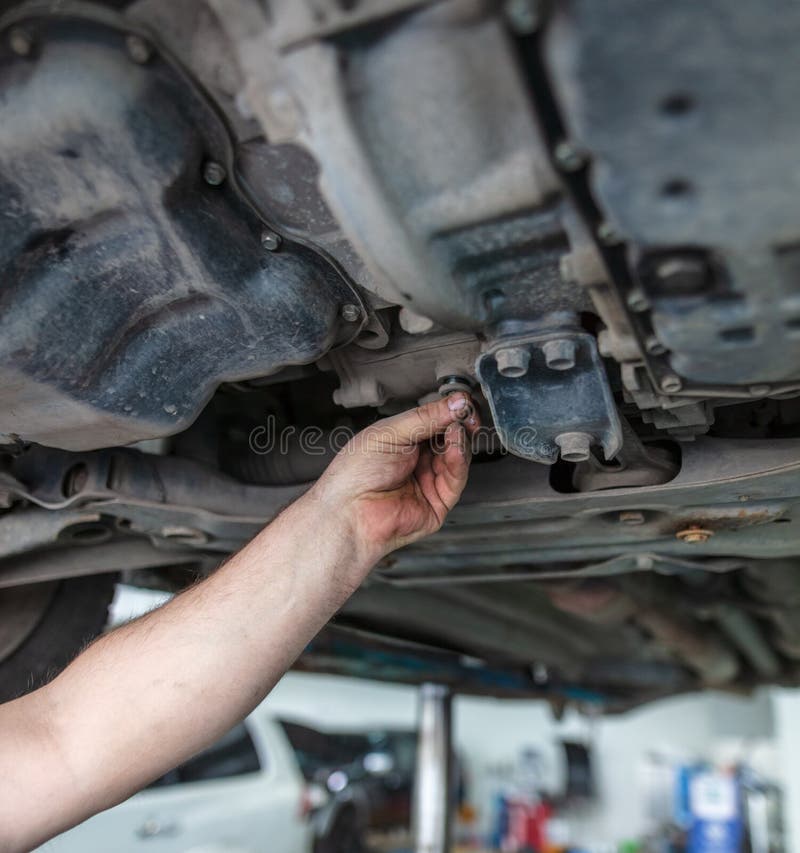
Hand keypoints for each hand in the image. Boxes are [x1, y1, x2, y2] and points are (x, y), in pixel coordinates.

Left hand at [311, 393, 479, 564]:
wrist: (349, 510)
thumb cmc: (356, 474)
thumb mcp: (392, 433)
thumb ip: (427, 417)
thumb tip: (456, 402)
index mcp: (403, 440)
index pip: (436, 422)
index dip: (450, 412)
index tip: (462, 403)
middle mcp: (417, 460)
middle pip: (451, 439)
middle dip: (459, 425)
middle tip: (465, 415)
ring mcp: (428, 481)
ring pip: (458, 458)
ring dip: (459, 441)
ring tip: (456, 430)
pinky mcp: (438, 503)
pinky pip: (455, 480)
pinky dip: (458, 461)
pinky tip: (455, 448)